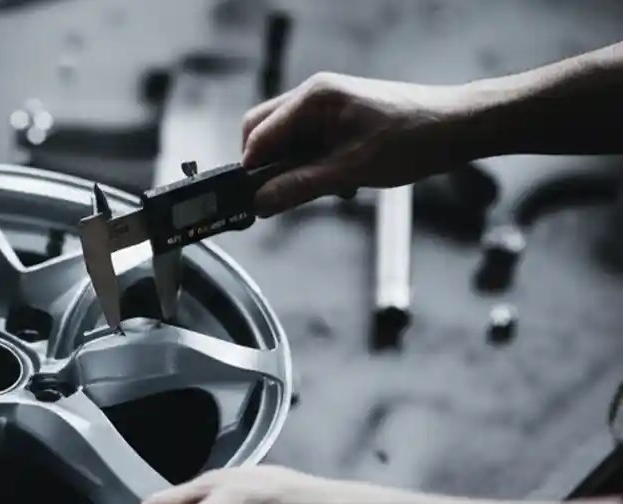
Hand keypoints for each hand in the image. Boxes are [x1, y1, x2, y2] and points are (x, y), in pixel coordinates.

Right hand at [242, 72, 473, 216]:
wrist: (458, 128)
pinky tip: (341, 183)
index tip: (251, 200)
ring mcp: (326, 107)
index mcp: (313, 98)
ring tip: (326, 190)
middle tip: (280, 198)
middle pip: (264, 135)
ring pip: (286, 144)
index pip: (257, 135)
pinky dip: (314, 168)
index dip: (250, 170)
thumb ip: (300, 187)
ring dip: (295, 171)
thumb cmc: (414, 137)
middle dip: (269, 169)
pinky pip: (309, 146)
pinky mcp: (339, 120)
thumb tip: (261, 202)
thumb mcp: (351, 171)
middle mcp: (314, 96)